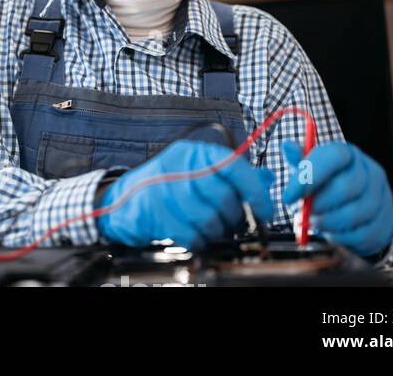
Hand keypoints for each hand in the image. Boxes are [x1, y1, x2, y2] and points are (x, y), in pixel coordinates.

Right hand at [95, 140, 275, 249]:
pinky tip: (196, 237)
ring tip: (212, 230)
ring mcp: (160, 187)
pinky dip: (197, 240)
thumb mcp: (200, 173)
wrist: (125, 200)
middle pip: (220, 195)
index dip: (255, 191)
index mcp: (195, 153)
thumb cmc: (169, 186)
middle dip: (232, 216)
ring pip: (205, 216)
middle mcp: (177, 165)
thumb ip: (234, 176)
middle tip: (232, 223)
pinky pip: (186, 233)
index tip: (266, 211)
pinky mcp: (150, 210)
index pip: (233, 167)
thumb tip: (266, 179)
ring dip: (215, 230)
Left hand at [280, 141, 392, 257]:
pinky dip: (340, 236)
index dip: (310, 176)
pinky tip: (329, 233)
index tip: (289, 196)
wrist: (360, 213)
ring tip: (313, 223)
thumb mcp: (311, 172)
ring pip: (354, 212)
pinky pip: (361, 233)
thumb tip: (287, 145)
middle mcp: (370, 171)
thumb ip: (300, 162)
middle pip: (346, 187)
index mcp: (348, 154)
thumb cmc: (329, 188)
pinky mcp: (386, 221)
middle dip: (318, 204)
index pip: (334, 156)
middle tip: (302, 214)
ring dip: (327, 222)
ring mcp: (382, 196)